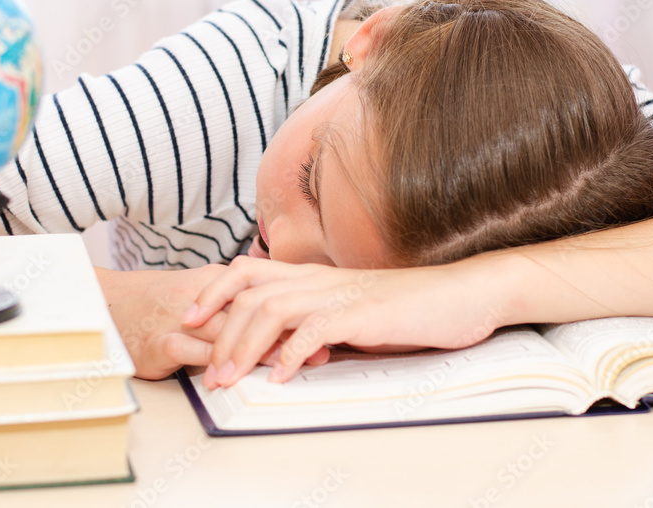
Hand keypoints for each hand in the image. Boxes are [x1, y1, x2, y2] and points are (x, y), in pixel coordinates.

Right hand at [96, 265, 329, 379]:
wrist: (110, 305)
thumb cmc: (163, 301)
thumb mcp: (204, 291)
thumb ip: (239, 302)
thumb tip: (281, 320)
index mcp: (217, 279)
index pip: (264, 295)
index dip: (296, 314)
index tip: (324, 329)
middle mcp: (202, 296)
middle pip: (252, 314)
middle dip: (287, 335)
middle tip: (318, 351)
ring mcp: (181, 319)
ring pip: (228, 335)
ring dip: (259, 354)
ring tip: (287, 367)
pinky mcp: (164, 343)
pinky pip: (197, 356)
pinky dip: (221, 367)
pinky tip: (239, 379)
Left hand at [180, 254, 518, 387]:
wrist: (463, 295)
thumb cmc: (410, 307)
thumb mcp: (352, 312)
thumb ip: (316, 322)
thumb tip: (281, 348)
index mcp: (314, 277)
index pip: (247, 271)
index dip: (212, 291)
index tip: (189, 320)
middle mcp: (320, 279)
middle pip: (249, 293)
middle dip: (218, 333)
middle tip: (206, 372)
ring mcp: (341, 294)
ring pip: (272, 310)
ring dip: (245, 348)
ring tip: (231, 380)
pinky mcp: (363, 313)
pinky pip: (315, 331)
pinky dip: (292, 355)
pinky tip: (282, 379)